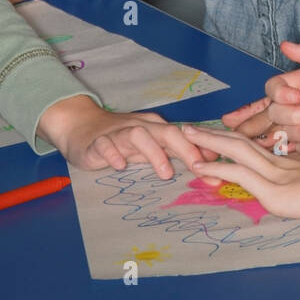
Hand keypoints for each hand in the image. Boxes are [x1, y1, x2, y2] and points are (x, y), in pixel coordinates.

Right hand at [37, 96, 219, 179]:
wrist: (80, 126)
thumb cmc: (120, 139)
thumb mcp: (150, 146)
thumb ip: (176, 153)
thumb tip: (210, 161)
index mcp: (156, 128)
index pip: (183, 136)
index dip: (201, 151)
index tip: (219, 169)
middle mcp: (141, 127)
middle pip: (166, 132)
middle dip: (186, 149)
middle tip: (199, 169)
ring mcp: (119, 133)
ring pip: (139, 135)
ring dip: (154, 153)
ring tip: (165, 173)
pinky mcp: (98, 142)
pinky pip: (106, 145)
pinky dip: (113, 154)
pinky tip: (120, 166)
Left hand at [180, 124, 299, 222]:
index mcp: (295, 162)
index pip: (259, 147)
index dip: (236, 141)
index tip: (220, 136)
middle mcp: (283, 162)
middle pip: (243, 141)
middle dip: (215, 134)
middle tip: (192, 128)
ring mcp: (278, 174)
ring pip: (236, 150)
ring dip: (208, 143)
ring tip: (186, 136)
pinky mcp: (275, 189)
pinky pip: (239, 173)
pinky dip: (217, 168)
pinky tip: (199, 166)